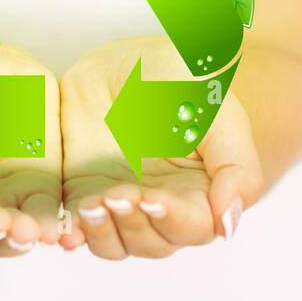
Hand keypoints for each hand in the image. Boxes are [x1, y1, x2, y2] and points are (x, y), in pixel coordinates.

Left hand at [58, 36, 261, 258]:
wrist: (129, 57)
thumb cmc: (182, 79)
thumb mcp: (217, 111)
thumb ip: (236, 166)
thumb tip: (230, 224)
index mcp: (200, 190)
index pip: (193, 227)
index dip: (174, 221)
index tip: (153, 199)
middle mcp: (161, 202)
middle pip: (152, 243)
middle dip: (133, 225)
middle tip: (117, 195)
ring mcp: (120, 199)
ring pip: (114, 243)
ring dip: (102, 232)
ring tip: (91, 204)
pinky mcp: (82, 190)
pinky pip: (76, 225)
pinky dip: (71, 232)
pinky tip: (65, 229)